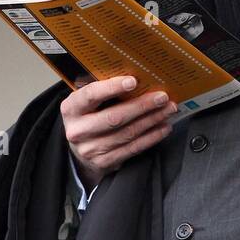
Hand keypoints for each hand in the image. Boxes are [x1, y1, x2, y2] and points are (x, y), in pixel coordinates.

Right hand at [61, 76, 175, 192]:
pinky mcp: (105, 162)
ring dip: (152, 120)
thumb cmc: (89, 117)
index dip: (112, 87)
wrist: (81, 151)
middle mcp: (78, 130)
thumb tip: (137, 77)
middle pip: (114, 117)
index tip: (133, 81)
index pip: (91, 95)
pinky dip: (152, 137)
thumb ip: (104, 91)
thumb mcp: (88, 103)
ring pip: (127, 133)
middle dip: (142, 106)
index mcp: (71, 109)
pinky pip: (133, 148)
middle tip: (162, 97)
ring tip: (168, 110)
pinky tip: (163, 127)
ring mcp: (90, 149)